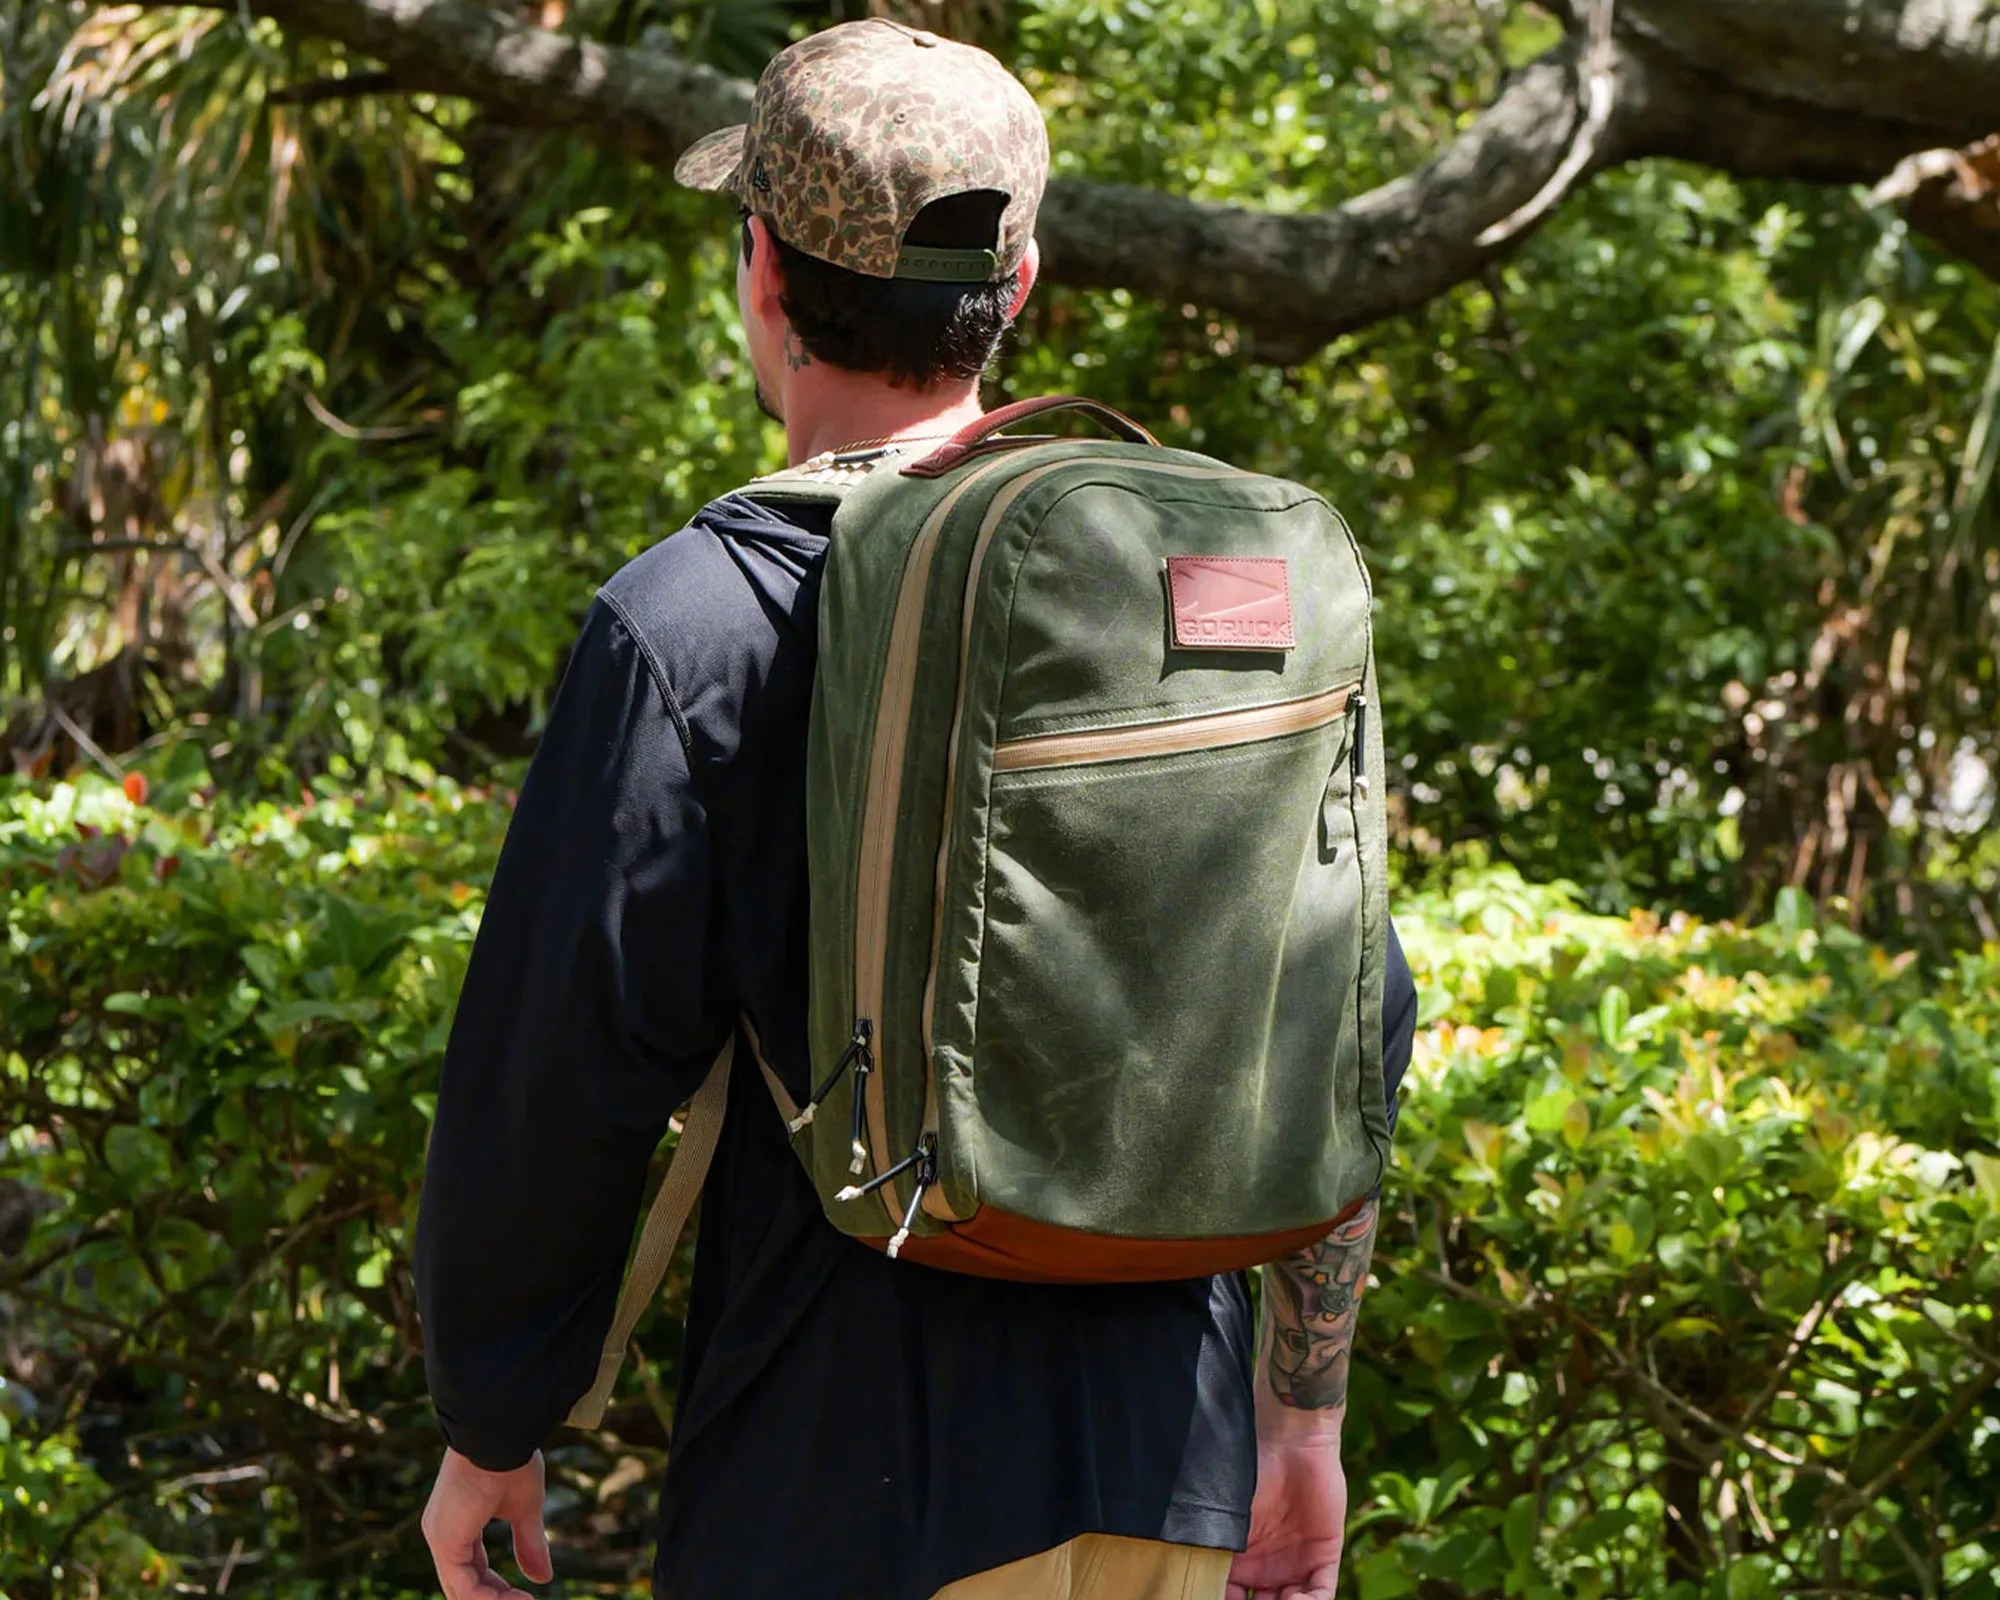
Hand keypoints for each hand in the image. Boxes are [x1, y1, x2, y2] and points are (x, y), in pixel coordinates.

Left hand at [421, 1447, 552, 1599]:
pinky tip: (515, 1598)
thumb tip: (543, 1578)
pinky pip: (462, 1586)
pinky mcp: (446, 1540)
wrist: (501, 1434)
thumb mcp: (525, 1509)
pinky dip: (487, 1598)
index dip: (496, 1587)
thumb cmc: (511, 1459)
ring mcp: (440, 1537)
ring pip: (461, 1590)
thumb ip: (528, 1543)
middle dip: (495, 1598)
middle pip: (464, 1585)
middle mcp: (442, 1533)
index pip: (473, 1570)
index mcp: (456, 1525)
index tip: (525, 1595)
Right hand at [1227, 1422, 1346, 1599]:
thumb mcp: (1225, 1515)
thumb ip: (1216, 1552)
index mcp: (1237, 1560)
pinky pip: (1320, 1595)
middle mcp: (1266, 1569)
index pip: (1229, 1598)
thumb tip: (1197, 1581)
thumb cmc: (1249, 1472)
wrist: (1289, 1442)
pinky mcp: (1324, 1558)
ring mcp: (1295, 1566)